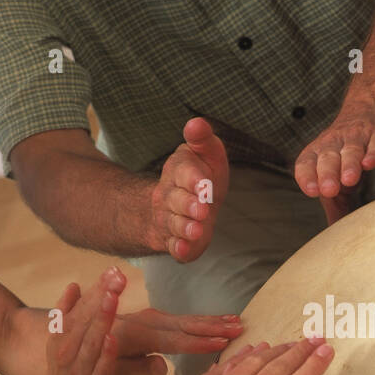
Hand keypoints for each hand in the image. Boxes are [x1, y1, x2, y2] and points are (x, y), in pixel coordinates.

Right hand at [27, 270, 121, 374]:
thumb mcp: (60, 344)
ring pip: (91, 341)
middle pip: (85, 319)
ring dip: (102, 319)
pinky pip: (99, 371)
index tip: (112, 268)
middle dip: (101, 296)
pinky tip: (111, 340)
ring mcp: (79, 371)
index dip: (96, 288)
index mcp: (63, 338)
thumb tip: (74, 285)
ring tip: (112, 297)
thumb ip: (69, 316)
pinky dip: (104, 356)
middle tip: (116, 275)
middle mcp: (68, 352)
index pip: (81, 308)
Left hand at [109, 309, 244, 374]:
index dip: (199, 343)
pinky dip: (202, 319)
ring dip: (212, 320)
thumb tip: (164, 367)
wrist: (80, 336)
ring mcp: (150, 317)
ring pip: (186, 319)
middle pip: (184, 325)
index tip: (222, 342)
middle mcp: (145, 322)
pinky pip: (181, 319)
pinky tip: (218, 319)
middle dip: (214, 326)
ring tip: (237, 321)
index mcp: (135, 335)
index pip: (173, 340)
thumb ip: (137, 369)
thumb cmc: (96, 360)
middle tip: (240, 327)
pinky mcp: (153, 318)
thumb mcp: (112, 372)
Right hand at [147, 117, 228, 261]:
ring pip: (174, 223)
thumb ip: (202, 139)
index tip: (205, 184)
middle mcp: (170, 195)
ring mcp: (170, 219)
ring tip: (197, 230)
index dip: (194, 178)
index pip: (184, 172)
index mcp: (179, 170)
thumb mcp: (204, 153)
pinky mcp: (174, 240)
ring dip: (185, 227)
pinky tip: (184, 250)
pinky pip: (173, 246)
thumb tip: (196, 123)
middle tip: (203, 209)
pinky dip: (179, 249)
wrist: (179, 205)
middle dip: (189, 204)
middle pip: (176, 199)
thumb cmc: (200, 175)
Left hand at [295, 82, 374, 222]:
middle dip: (326, 173)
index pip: (307, 162)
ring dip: (348, 164)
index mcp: (320, 152)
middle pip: (327, 157)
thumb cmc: (352, 146)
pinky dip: (374, 152)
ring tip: (349, 179)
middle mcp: (336, 143)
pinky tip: (370, 162)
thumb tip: (332, 234)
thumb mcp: (341, 173)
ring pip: (351, 150)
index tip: (311, 191)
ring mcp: (359, 137)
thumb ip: (336, 203)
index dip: (307, 176)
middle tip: (328, 190)